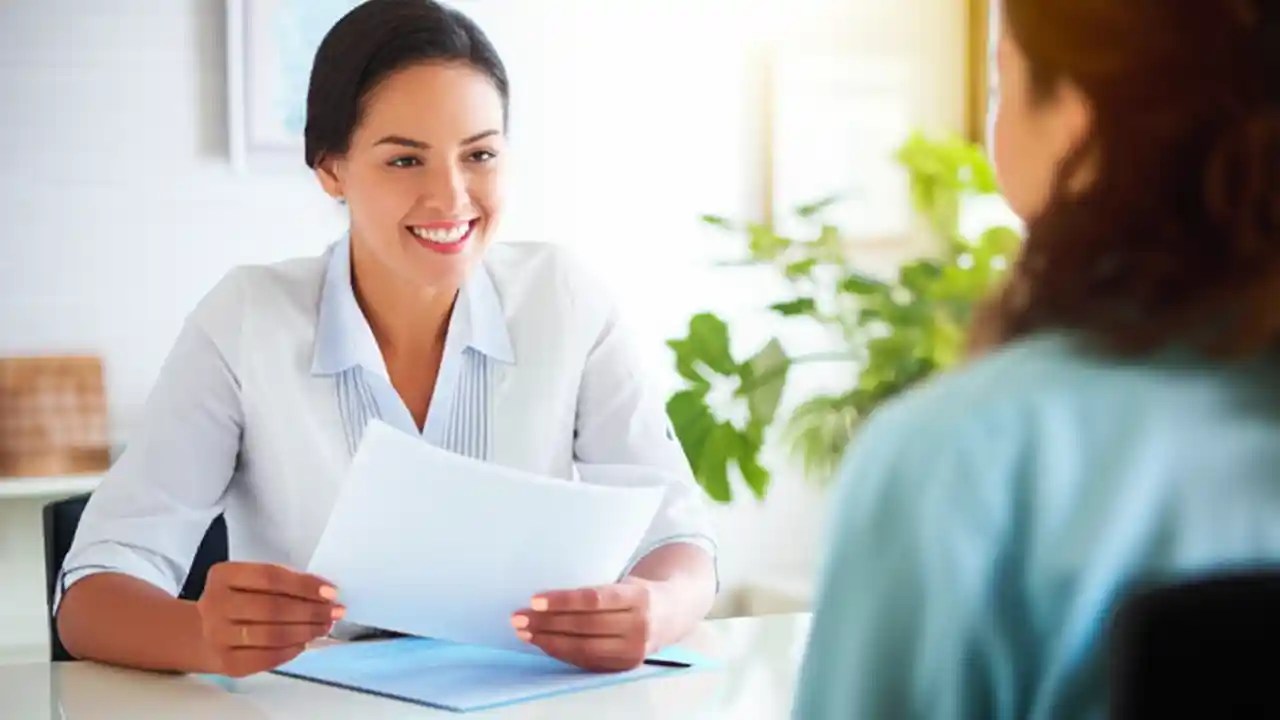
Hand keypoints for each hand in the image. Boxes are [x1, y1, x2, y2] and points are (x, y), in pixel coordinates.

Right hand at [195, 562, 342, 676]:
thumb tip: (327, 592)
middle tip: (335, 613)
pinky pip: (266, 658)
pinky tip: (304, 643)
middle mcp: (215, 604)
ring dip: (306, 631)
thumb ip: (283, 582)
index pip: (270, 577)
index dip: (304, 584)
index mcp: (222, 575)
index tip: (332, 592)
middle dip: (311, 611)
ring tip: (324, 627)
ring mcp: (217, 636)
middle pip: (273, 607)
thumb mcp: (250, 581)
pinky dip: (291, 650)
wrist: (200, 633)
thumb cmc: (237, 600)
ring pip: (272, 634)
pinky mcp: (226, 663)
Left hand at [512, 577, 663, 671]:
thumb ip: (597, 590)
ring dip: (549, 640)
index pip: (595, 600)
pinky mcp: (625, 666)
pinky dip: (562, 652)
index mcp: (639, 597)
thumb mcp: (626, 581)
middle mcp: (639, 626)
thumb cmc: (638, 592)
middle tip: (518, 617)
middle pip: (585, 626)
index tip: (534, 599)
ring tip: (524, 632)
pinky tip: (544, 643)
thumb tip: (547, 596)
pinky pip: (587, 661)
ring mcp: (633, 650)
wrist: (673, 614)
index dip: (563, 601)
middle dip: (547, 623)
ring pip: (583, 648)